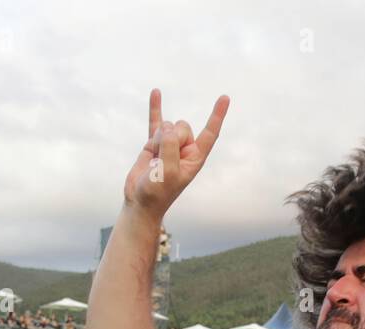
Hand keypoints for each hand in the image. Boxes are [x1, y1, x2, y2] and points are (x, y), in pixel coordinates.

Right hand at [123, 89, 229, 220]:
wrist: (140, 201)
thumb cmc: (157, 193)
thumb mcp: (168, 173)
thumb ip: (170, 148)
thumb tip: (166, 128)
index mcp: (195, 158)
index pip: (210, 133)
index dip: (217, 116)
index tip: (224, 97)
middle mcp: (185, 149)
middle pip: (182, 127)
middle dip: (170, 138)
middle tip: (163, 160)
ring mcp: (169, 144)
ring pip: (166, 127)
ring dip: (156, 141)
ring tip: (153, 161)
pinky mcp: (154, 143)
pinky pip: (155, 121)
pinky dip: (155, 107)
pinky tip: (156, 92)